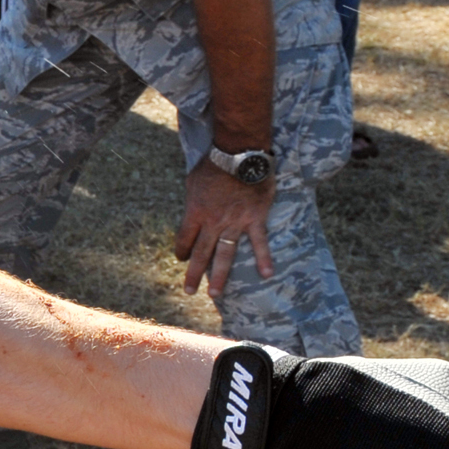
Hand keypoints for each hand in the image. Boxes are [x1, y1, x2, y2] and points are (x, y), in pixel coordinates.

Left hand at [173, 163, 275, 296]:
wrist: (239, 153)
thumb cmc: (213, 163)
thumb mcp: (193, 181)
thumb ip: (193, 199)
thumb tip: (193, 208)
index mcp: (195, 212)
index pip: (184, 238)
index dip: (182, 250)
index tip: (182, 258)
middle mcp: (213, 222)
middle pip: (201, 253)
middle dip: (194, 274)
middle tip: (189, 291)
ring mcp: (234, 223)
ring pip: (225, 254)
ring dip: (219, 275)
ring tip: (214, 294)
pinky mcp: (255, 219)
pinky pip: (259, 242)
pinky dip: (264, 258)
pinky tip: (266, 274)